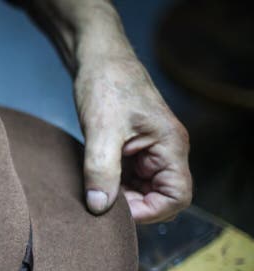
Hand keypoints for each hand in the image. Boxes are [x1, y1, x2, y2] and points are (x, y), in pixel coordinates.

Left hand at [74, 56, 191, 222]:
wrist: (96, 58)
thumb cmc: (106, 84)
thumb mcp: (101, 131)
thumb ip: (101, 171)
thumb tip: (99, 207)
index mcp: (170, 146)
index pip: (177, 197)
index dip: (150, 212)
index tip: (117, 211)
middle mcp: (165, 152)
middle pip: (159, 198)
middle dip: (131, 207)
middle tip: (100, 202)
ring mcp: (149, 152)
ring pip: (141, 191)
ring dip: (119, 197)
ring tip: (94, 191)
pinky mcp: (132, 150)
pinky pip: (127, 180)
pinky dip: (111, 186)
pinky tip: (92, 182)